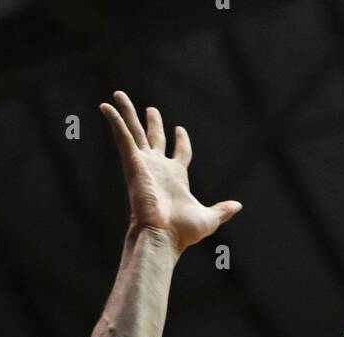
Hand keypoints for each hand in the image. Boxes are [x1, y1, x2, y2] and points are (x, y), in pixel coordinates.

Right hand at [99, 91, 240, 255]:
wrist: (162, 235)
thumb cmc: (183, 232)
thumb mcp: (209, 218)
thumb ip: (222, 210)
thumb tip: (237, 206)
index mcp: (176, 177)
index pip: (180, 153)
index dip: (181, 141)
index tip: (180, 129)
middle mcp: (158, 168)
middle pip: (155, 138)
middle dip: (153, 123)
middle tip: (151, 109)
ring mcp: (144, 164)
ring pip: (134, 131)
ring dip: (126, 112)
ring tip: (118, 93)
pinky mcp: (132, 163)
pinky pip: (122, 136)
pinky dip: (114, 120)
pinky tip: (106, 106)